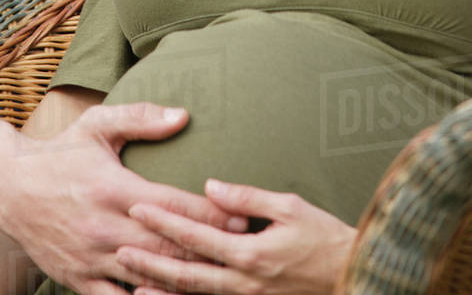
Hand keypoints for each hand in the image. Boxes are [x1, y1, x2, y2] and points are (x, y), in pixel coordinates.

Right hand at [0, 104, 247, 294]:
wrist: (8, 186)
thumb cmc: (60, 152)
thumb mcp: (98, 125)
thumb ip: (141, 119)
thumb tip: (183, 115)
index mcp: (114, 188)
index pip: (173, 205)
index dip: (210, 213)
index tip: (240, 216)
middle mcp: (105, 227)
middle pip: (167, 246)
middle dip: (207, 249)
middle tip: (242, 251)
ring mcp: (91, 258)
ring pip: (147, 278)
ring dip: (182, 279)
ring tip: (218, 279)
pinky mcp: (78, 280)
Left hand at [117, 179, 357, 294]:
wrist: (352, 276)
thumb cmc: (324, 237)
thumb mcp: (290, 207)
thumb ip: (247, 197)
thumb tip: (210, 186)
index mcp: (251, 252)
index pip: (196, 234)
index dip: (165, 221)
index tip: (138, 207)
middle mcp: (243, 281)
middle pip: (186, 272)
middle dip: (150, 260)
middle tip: (119, 247)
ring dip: (160, 287)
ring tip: (129, 278)